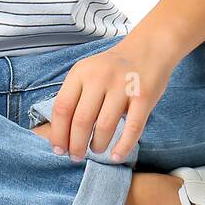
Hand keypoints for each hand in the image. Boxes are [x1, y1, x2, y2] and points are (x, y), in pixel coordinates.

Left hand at [46, 34, 177, 162]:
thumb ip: (73, 97)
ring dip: (98, 145)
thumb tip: (55, 134)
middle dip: (76, 145)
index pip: (62, 108)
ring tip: (97, 150)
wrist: (149, 48)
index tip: (58, 149)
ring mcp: (123, 86)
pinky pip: (132, 128)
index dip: (58, 133)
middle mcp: (100, 77)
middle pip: (81, 120)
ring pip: (105, 126)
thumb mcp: (87, 73)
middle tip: (76, 156)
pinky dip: (123, 146)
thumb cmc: (112, 69)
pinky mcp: (144, 96)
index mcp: (81, 72)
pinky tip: (116, 155)